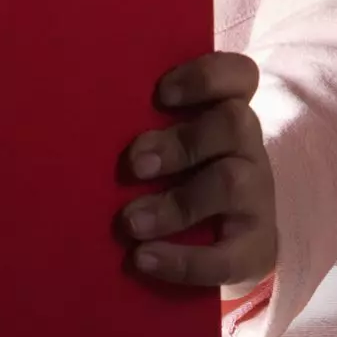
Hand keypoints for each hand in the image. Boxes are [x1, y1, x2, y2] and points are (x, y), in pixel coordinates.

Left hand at [118, 51, 276, 292]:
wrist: (224, 250)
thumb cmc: (178, 180)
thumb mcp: (169, 149)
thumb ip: (144, 131)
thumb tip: (79, 127)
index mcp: (226, 114)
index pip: (239, 75)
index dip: (206, 76)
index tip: (161, 93)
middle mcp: (247, 149)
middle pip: (233, 124)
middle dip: (180, 142)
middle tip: (133, 164)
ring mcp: (257, 198)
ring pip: (230, 183)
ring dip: (175, 203)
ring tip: (130, 222)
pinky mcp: (255, 250)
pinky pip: (226, 257)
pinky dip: (182, 261)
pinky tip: (143, 259)